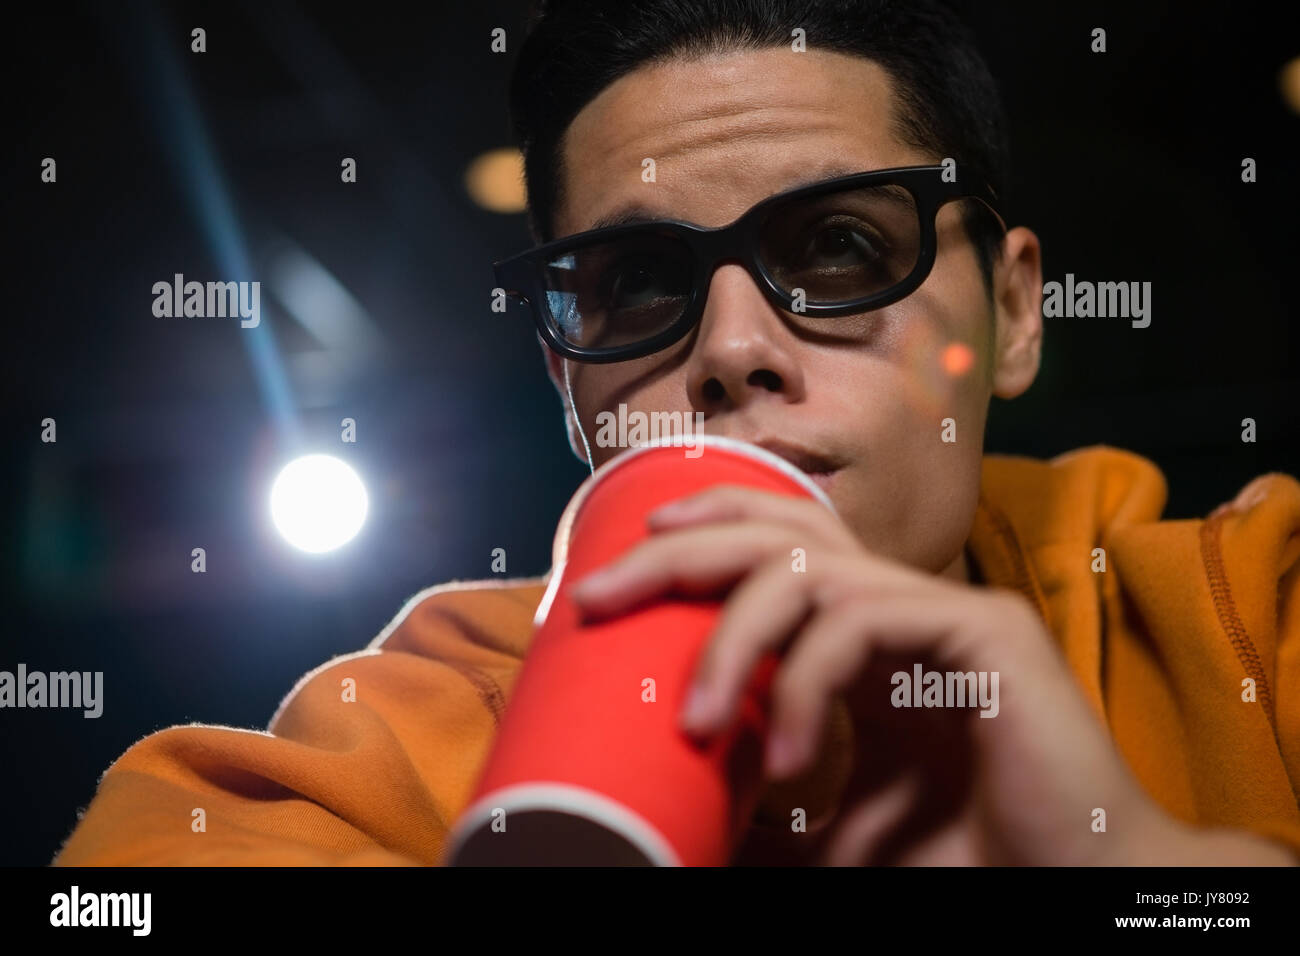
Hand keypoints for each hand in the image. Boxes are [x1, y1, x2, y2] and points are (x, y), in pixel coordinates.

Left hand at [568, 484, 1280, 864]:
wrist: (1078, 891)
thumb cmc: (963, 860)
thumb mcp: (833, 830)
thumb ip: (768, 809)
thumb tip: (676, 812)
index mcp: (865, 635)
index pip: (775, 545)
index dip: (697, 538)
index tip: (616, 574)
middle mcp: (899, 604)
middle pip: (774, 529)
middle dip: (677, 551)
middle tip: (598, 592)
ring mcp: (941, 608)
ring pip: (803, 570)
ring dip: (729, 641)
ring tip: (691, 722)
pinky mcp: (982, 629)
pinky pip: (858, 623)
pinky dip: (804, 688)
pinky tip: (786, 762)